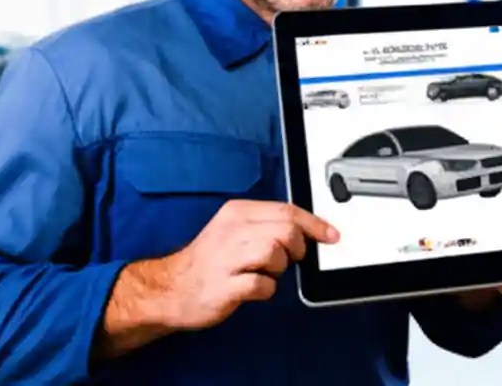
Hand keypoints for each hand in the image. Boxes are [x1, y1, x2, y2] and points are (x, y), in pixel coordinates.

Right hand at [96, 200, 338, 358]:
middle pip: (287, 231)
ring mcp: (227, 258)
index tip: (331, 235)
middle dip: (296, 248)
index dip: (315, 224)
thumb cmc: (209, 261)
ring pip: (276, 254)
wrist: (170, 289)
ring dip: (279, 269)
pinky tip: (252, 288)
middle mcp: (232, 231)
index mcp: (237, 213)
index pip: (287, 210)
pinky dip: (266, 290)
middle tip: (287, 259)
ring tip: (262, 273)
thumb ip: (269, 225)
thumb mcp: (235, 230)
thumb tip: (308, 230)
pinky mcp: (225, 286)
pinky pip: (263, 286)